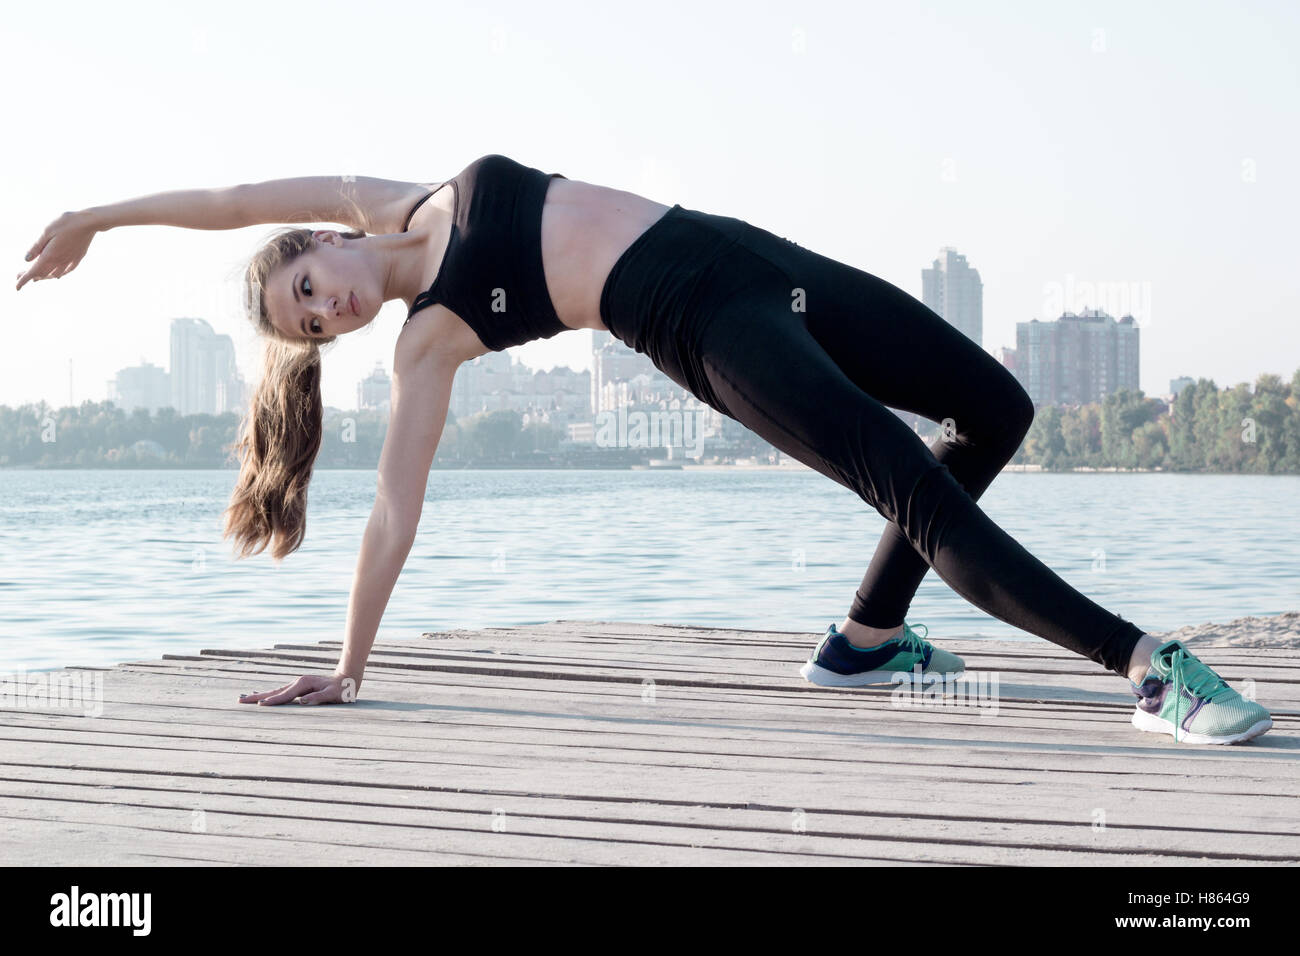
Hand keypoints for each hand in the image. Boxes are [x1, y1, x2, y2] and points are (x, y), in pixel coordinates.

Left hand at [16, 210, 97, 290]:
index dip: (24, 279)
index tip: (17, 287)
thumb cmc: (66, 223)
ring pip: (55, 274)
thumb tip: (27, 260)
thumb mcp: (47, 231)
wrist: (89, 222)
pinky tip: (58, 275)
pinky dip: (60, 274)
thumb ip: (37, 246)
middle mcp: (60, 261)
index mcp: (50, 255)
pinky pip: (68, 270)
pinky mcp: (78, 257)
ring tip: (37, 278)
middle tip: (20, 276)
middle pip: (42, 273)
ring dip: (44, 276)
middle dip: (31, 276)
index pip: (34, 271)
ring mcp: (70, 260)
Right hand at [238, 673, 359, 705]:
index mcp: (303, 685)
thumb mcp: (333, 695)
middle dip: (257, 696)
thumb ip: (318, 698)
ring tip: (245, 697)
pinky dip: (270, 694)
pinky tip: (263, 696)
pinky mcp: (299, 687)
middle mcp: (298, 683)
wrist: (347, 677)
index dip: (272, 701)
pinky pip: (281, 692)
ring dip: (260, 694)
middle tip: (239, 699)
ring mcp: (298, 684)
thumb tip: (303, 701)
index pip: (284, 695)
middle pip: (274, 691)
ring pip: (275, 691)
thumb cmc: (342, 689)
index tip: (259, 705)